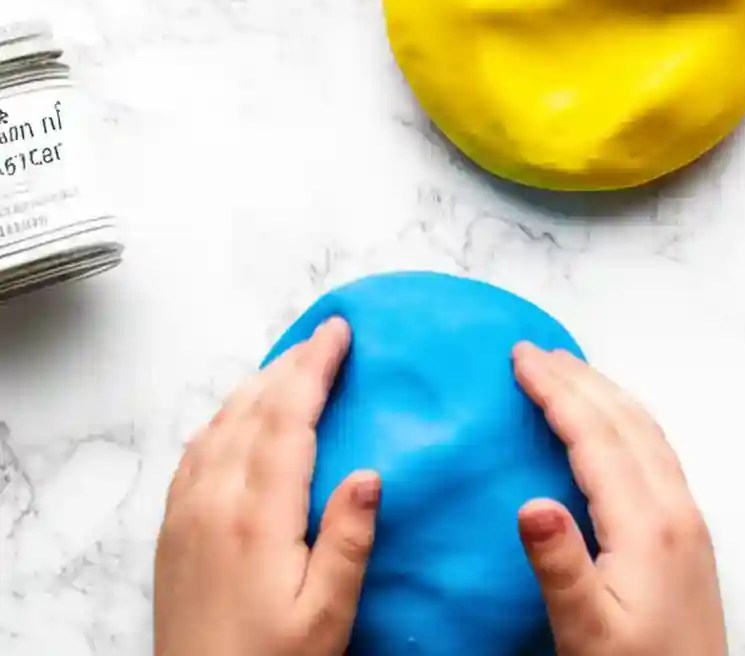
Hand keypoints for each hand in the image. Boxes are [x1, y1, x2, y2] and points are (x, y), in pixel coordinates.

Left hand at [155, 318, 379, 655]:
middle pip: (251, 410)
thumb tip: (369, 472)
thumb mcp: (327, 614)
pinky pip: (195, 452)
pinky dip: (223, 418)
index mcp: (258, 517)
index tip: (339, 332)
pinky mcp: (173, 529)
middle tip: (325, 334)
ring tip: (290, 363)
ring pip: (219, 425)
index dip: (314, 369)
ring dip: (256, 385)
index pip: (287, 420)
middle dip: (290, 364)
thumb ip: (349, 541)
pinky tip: (238, 417)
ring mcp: (187, 512)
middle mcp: (215, 502)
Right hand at [512, 343, 726, 655]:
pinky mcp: (689, 535)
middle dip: (579, 380)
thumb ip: (560, 569)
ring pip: (647, 433)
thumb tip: (531, 504)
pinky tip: (612, 429)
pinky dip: (627, 422)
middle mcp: (675, 510)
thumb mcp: (588, 633)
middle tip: (534, 350)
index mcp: (648, 526)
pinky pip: (657, 453)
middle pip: (626, 422)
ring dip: (606, 394)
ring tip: (568, 371)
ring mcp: (688, 520)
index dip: (556, 393)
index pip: (596, 438)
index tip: (520, 358)